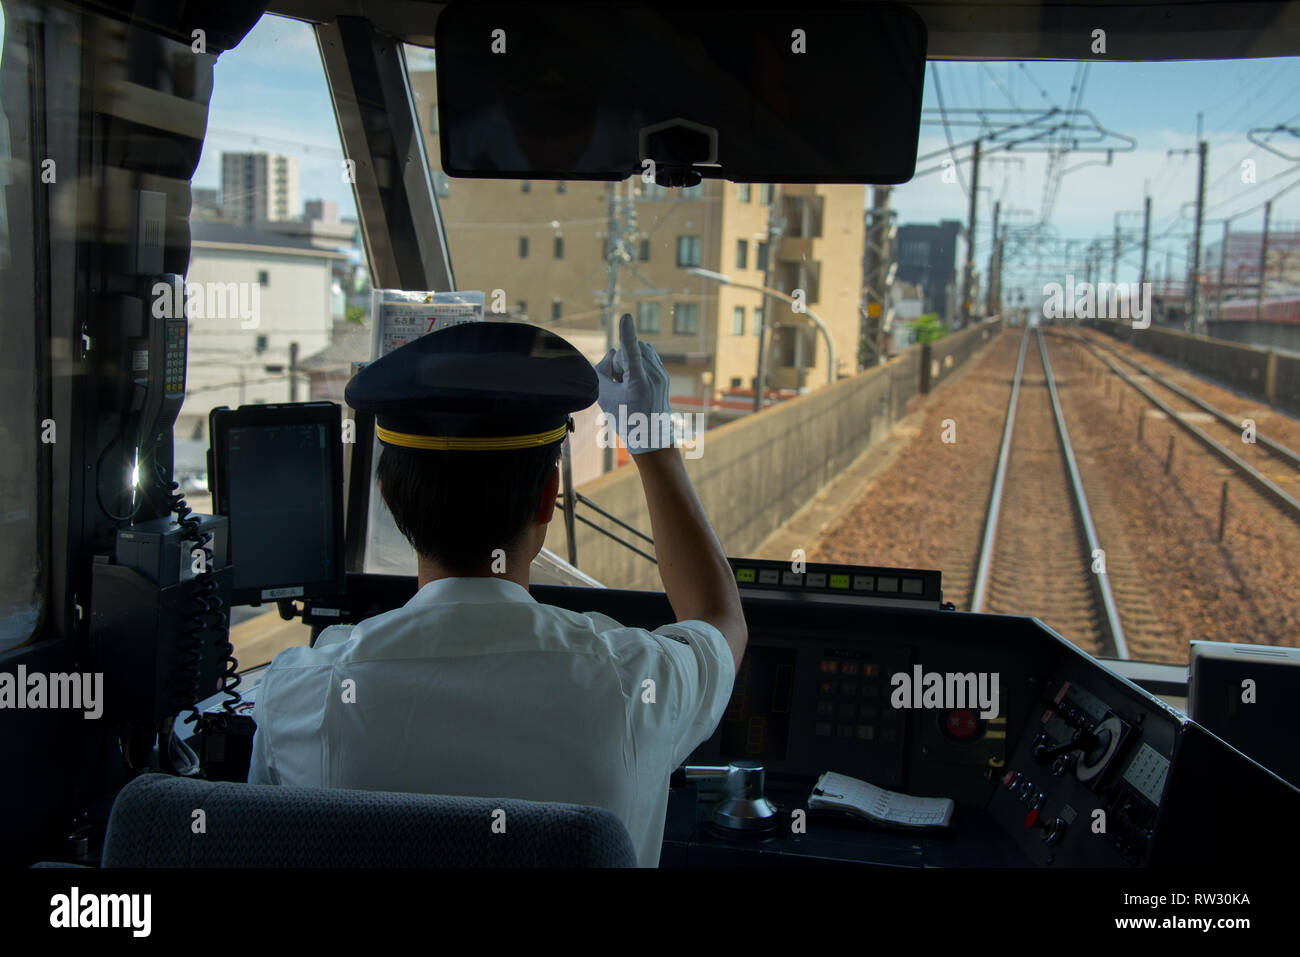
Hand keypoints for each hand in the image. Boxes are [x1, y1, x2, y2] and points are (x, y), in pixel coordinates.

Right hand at [593, 313, 672, 452]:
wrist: (651, 439)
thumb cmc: (626, 420)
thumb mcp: (604, 398)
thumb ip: (601, 370)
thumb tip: (613, 352)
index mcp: (638, 384)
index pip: (630, 352)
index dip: (626, 333)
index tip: (626, 317)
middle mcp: (654, 377)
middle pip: (629, 350)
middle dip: (620, 360)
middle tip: (618, 383)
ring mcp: (662, 375)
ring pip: (639, 351)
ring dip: (628, 361)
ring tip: (627, 384)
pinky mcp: (665, 375)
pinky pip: (648, 356)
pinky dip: (638, 363)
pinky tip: (635, 381)